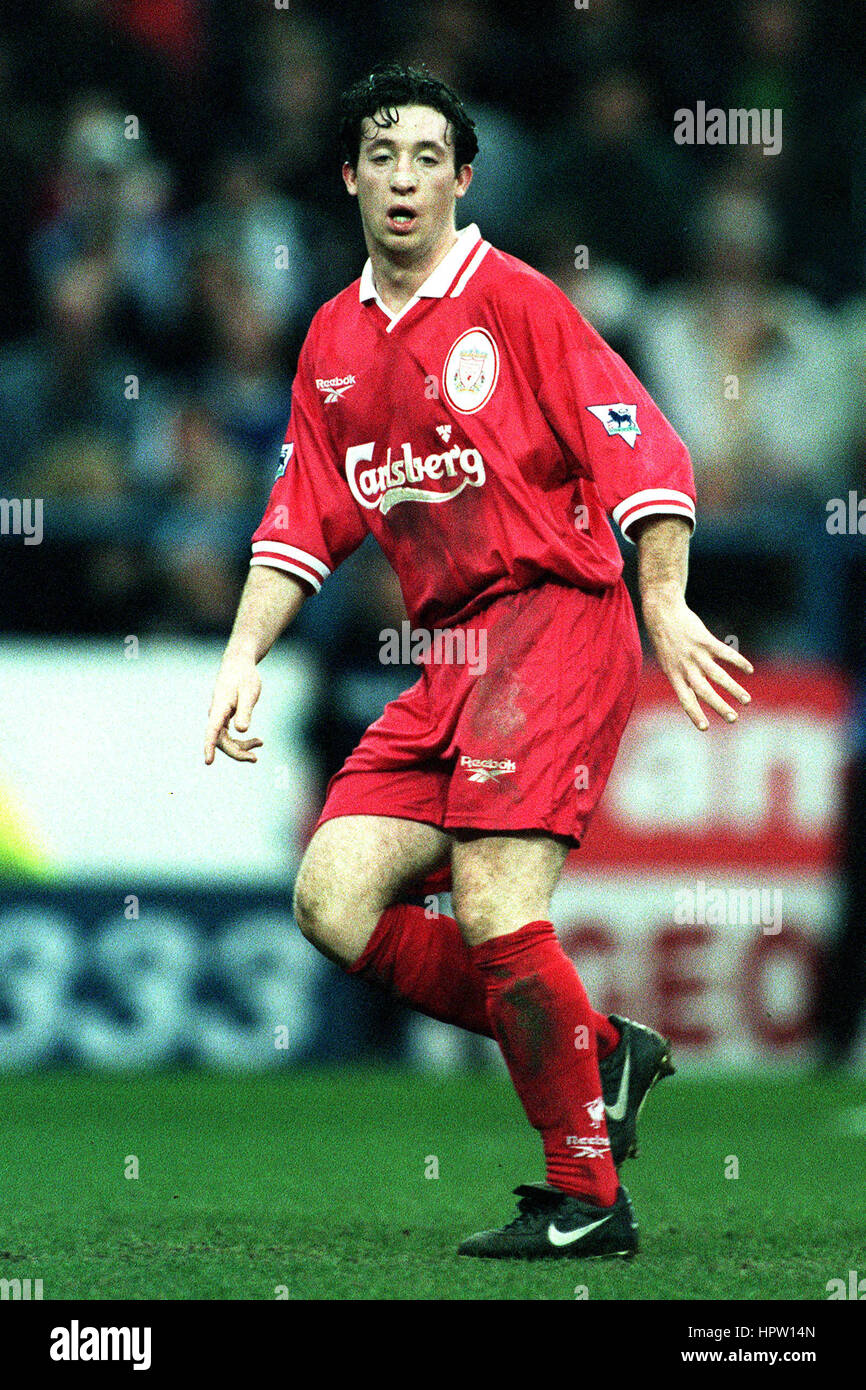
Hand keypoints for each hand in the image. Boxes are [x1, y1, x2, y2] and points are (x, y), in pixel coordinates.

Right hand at [204, 653, 262, 763]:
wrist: (239, 664)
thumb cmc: (245, 677)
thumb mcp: (249, 693)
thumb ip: (245, 711)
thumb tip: (241, 730)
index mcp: (219, 707)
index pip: (212, 730)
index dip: (210, 746)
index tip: (208, 761)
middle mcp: (216, 714)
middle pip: (221, 740)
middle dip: (237, 752)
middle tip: (255, 758)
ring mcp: (219, 716)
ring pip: (226, 739)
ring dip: (241, 747)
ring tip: (261, 744)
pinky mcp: (224, 717)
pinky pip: (230, 735)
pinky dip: (242, 740)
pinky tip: (258, 741)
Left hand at [643, 591, 752, 730]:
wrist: (662, 613)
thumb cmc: (665, 641)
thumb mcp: (667, 663)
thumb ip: (682, 679)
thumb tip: (698, 696)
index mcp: (674, 675)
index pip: (685, 699)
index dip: (694, 714)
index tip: (705, 728)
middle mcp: (685, 667)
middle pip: (704, 691)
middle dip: (719, 706)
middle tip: (733, 719)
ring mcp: (695, 654)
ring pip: (717, 675)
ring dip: (733, 689)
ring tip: (746, 700)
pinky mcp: (705, 640)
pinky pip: (725, 653)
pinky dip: (738, 661)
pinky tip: (749, 669)